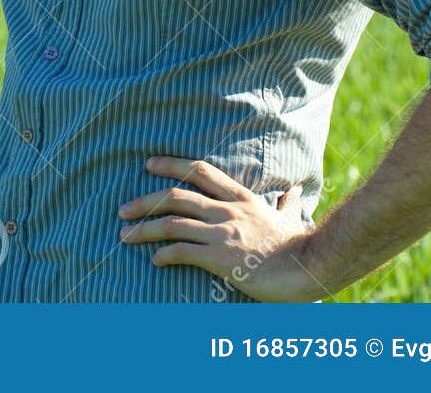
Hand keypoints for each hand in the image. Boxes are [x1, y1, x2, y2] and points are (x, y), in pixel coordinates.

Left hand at [118, 156, 327, 301]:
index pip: (199, 171)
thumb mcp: (289, 217)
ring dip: (144, 229)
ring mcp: (221, 232)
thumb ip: (285, 203)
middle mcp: (226, 210)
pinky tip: (155, 260)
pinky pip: (182, 251)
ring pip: (172, 223)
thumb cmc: (299, 245)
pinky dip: (164, 254)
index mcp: (240, 197)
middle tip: (123, 209)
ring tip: (126, 236)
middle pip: (175, 196)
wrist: (308, 267)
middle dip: (144, 201)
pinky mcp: (219, 257)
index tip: (148, 163)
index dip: (171, 164)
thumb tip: (293, 190)